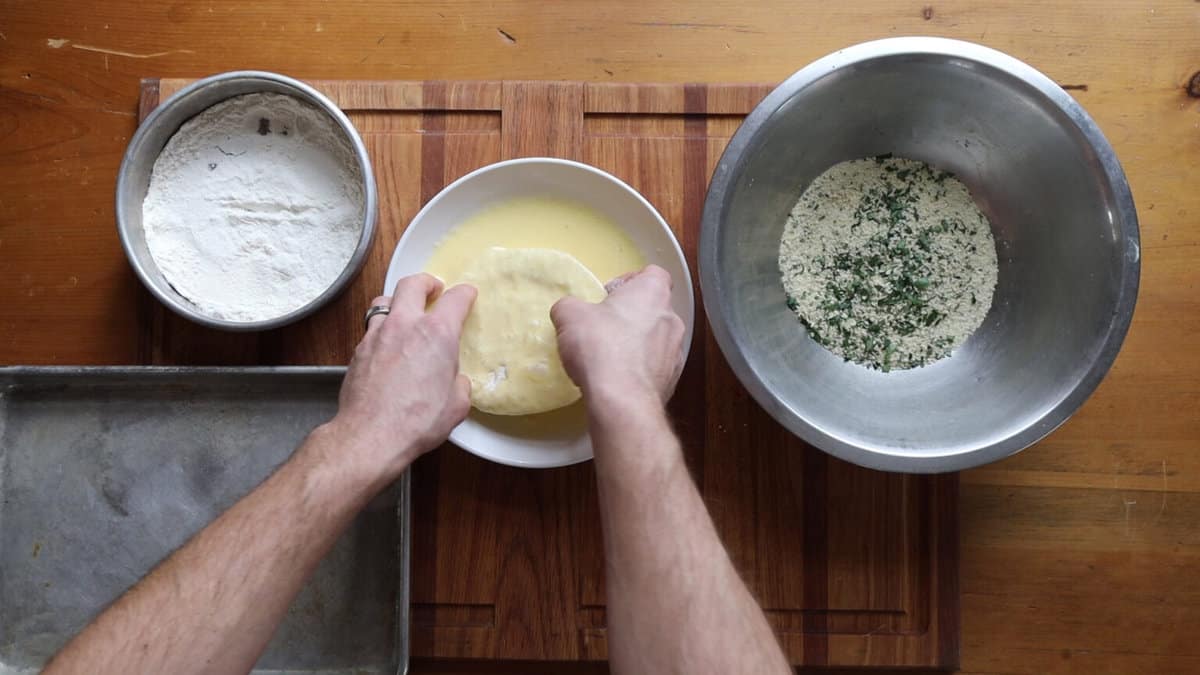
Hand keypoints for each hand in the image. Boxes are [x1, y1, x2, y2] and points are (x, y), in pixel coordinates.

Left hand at [328, 274, 475, 479]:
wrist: (371, 435)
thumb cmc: (417, 420)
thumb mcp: (457, 405)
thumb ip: (459, 384)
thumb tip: (454, 381)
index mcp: (437, 333)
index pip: (455, 299)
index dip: (465, 294)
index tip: (467, 294)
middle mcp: (405, 325)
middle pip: (412, 284)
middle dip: (426, 282)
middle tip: (433, 289)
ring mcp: (377, 335)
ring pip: (384, 301)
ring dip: (397, 302)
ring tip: (404, 312)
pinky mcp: (358, 350)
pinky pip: (371, 327)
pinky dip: (382, 328)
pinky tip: (387, 344)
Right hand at [551, 265, 685, 405]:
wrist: (621, 399)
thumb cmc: (600, 345)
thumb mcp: (570, 315)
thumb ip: (569, 306)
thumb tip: (569, 311)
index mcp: (653, 293)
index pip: (653, 274)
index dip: (630, 281)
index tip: (609, 296)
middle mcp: (672, 319)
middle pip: (653, 309)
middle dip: (630, 317)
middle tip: (604, 328)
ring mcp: (676, 352)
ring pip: (657, 340)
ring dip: (636, 345)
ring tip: (609, 357)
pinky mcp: (672, 380)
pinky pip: (655, 368)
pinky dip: (639, 370)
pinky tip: (617, 379)